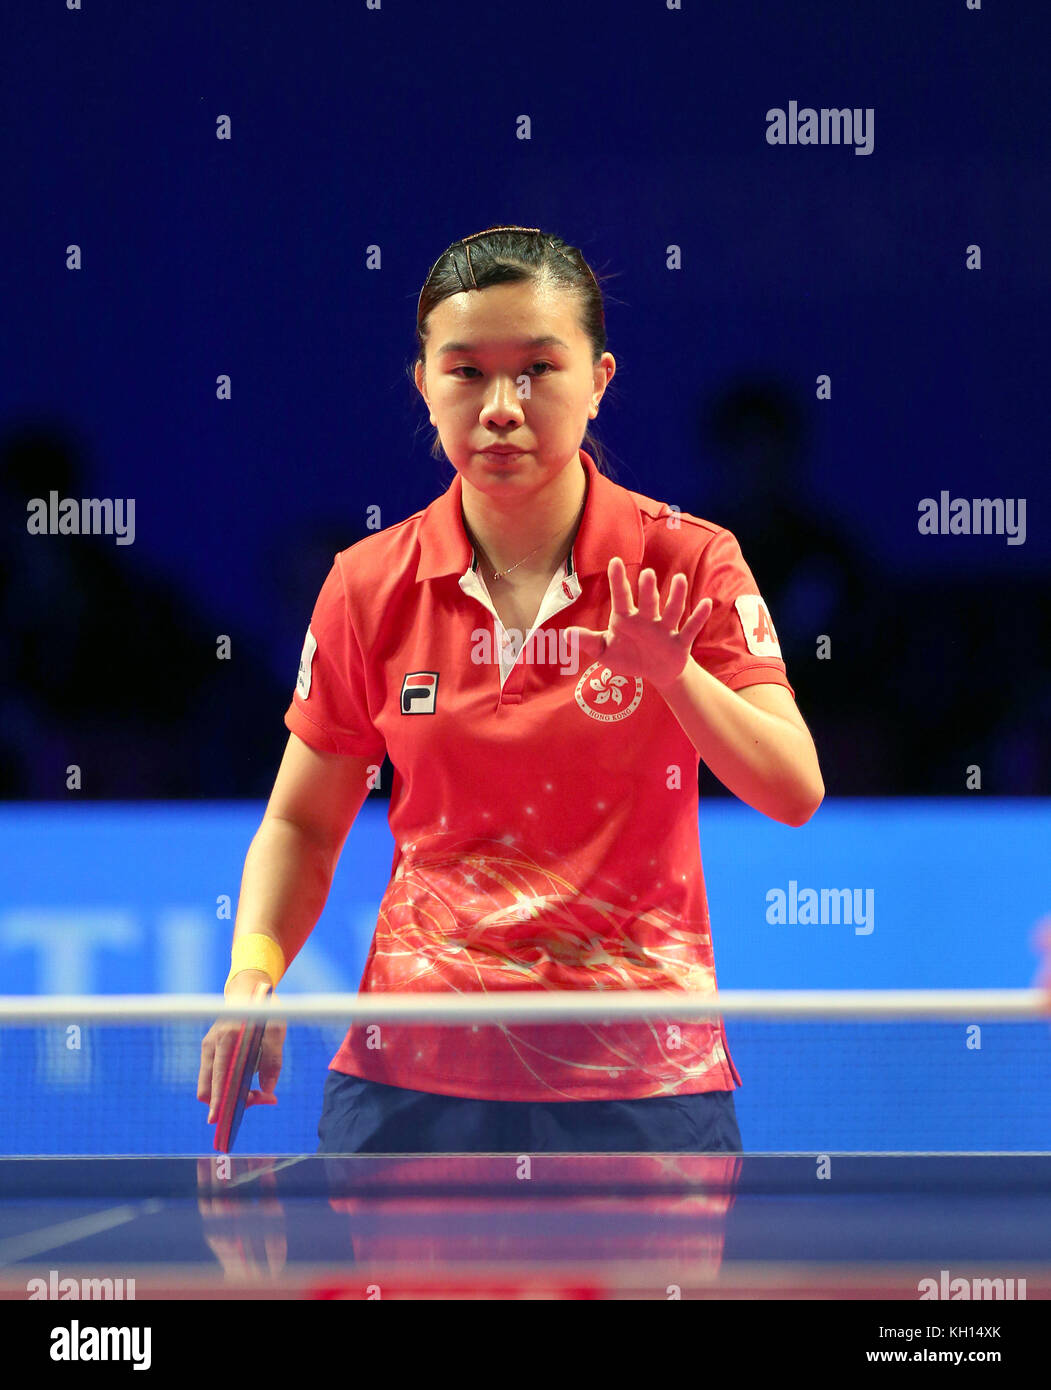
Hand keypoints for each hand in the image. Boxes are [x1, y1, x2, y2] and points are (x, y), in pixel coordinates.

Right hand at [198, 970, 284, 1122]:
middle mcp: (212, 1046)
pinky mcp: (211, 1051)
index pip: (216, 1078)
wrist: (248, 989)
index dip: (217, 1102)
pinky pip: (215, 1077)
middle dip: (230, 1104)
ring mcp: (209, 1049)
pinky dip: (229, 1087)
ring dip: (232, 1096)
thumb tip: (268, 1090)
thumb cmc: (264, 1010)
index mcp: (226, 1039)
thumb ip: (273, 1059)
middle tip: (260, 1100)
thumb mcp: (277, 1029)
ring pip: (211, 1086)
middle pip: (208, 1089)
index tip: (220, 1120)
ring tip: (260, 1094)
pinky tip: (252, 1086)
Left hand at [565, 557, 713, 689]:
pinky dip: (698, 618)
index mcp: (627, 618)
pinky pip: (691, 629)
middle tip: (647, 574)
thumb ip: (588, 642)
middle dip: (648, 590)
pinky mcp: (680, 643)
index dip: (617, 580)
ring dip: (676, 596)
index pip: (621, 597)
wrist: (656, 673)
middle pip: (648, 602)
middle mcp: (647, 619)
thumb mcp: (605, 652)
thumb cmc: (628, 657)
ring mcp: (665, 629)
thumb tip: (566, 634)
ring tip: (679, 579)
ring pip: (672, 610)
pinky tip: (706, 604)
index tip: (614, 561)